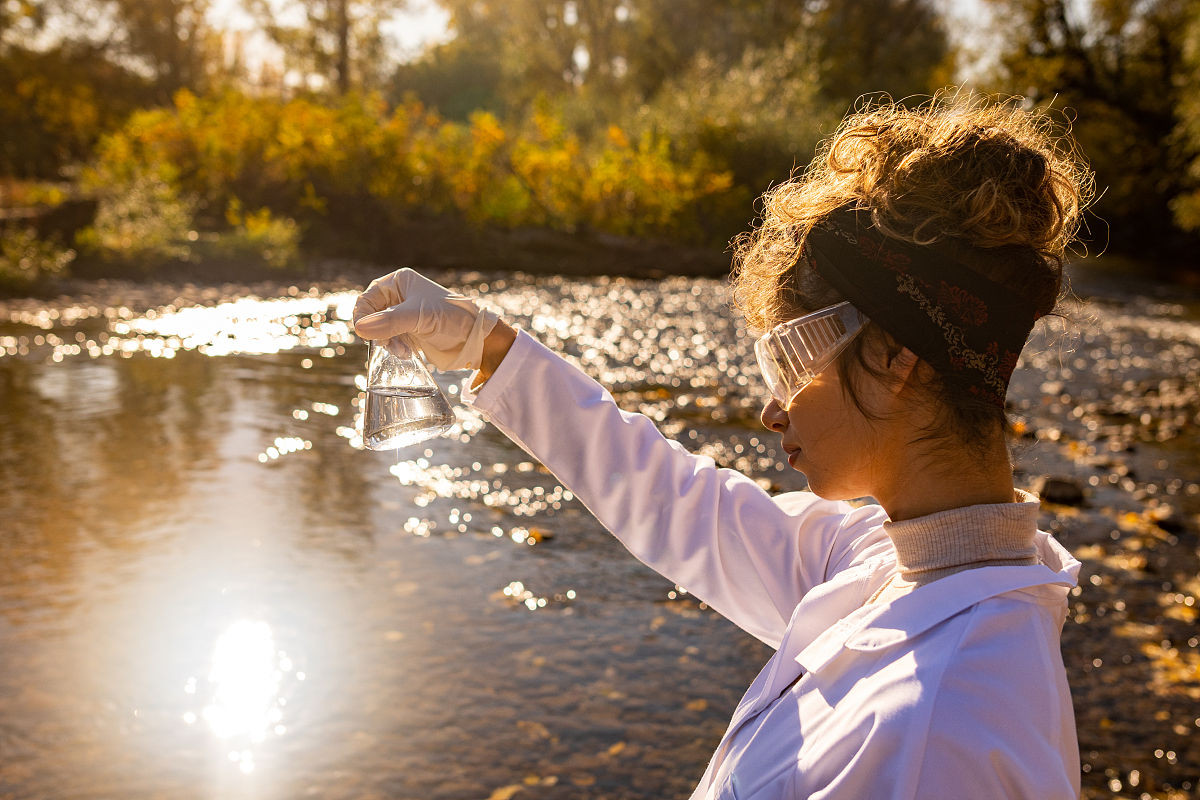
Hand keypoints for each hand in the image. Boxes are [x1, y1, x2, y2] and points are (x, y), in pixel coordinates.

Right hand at [353, 268, 498, 371]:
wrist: (474, 338)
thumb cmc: (450, 318)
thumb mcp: (418, 318)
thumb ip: (388, 322)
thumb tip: (359, 328)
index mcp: (400, 281)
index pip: (368, 297)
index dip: (364, 316)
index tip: (367, 334)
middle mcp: (399, 295)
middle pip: (371, 315)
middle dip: (377, 332)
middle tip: (388, 345)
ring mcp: (404, 314)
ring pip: (379, 329)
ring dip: (387, 342)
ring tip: (402, 351)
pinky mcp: (409, 330)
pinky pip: (390, 339)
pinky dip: (395, 347)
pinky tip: (407, 352)